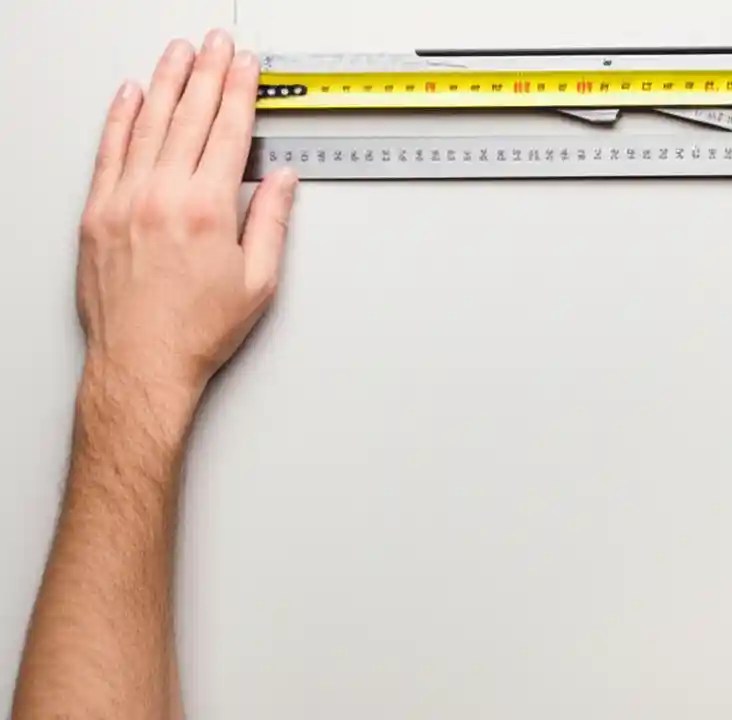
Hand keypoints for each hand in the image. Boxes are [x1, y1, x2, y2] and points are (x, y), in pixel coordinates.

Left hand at [77, 30, 296, 406]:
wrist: (142, 361)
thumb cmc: (197, 330)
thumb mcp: (257, 282)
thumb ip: (271, 222)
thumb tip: (280, 182)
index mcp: (207, 210)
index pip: (228, 133)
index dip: (240, 92)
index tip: (245, 66)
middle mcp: (162, 197)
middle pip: (189, 118)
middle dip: (207, 73)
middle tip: (216, 44)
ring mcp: (124, 201)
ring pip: (147, 124)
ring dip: (166, 82)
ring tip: (178, 54)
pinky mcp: (97, 213)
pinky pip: (109, 151)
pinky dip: (120, 118)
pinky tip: (131, 95)